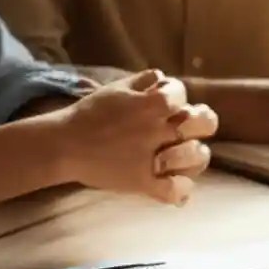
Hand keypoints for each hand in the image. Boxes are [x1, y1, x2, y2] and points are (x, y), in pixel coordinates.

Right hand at [60, 70, 217, 204]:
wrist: (63, 145)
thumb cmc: (89, 114)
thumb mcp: (116, 88)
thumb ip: (143, 80)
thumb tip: (163, 77)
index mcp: (150, 104)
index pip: (181, 92)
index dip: (177, 94)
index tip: (168, 100)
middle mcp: (157, 130)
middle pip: (204, 123)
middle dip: (203, 121)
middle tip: (191, 126)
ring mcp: (152, 157)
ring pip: (197, 156)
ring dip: (195, 154)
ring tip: (186, 154)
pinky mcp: (142, 182)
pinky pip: (174, 190)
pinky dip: (181, 190)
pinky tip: (177, 185)